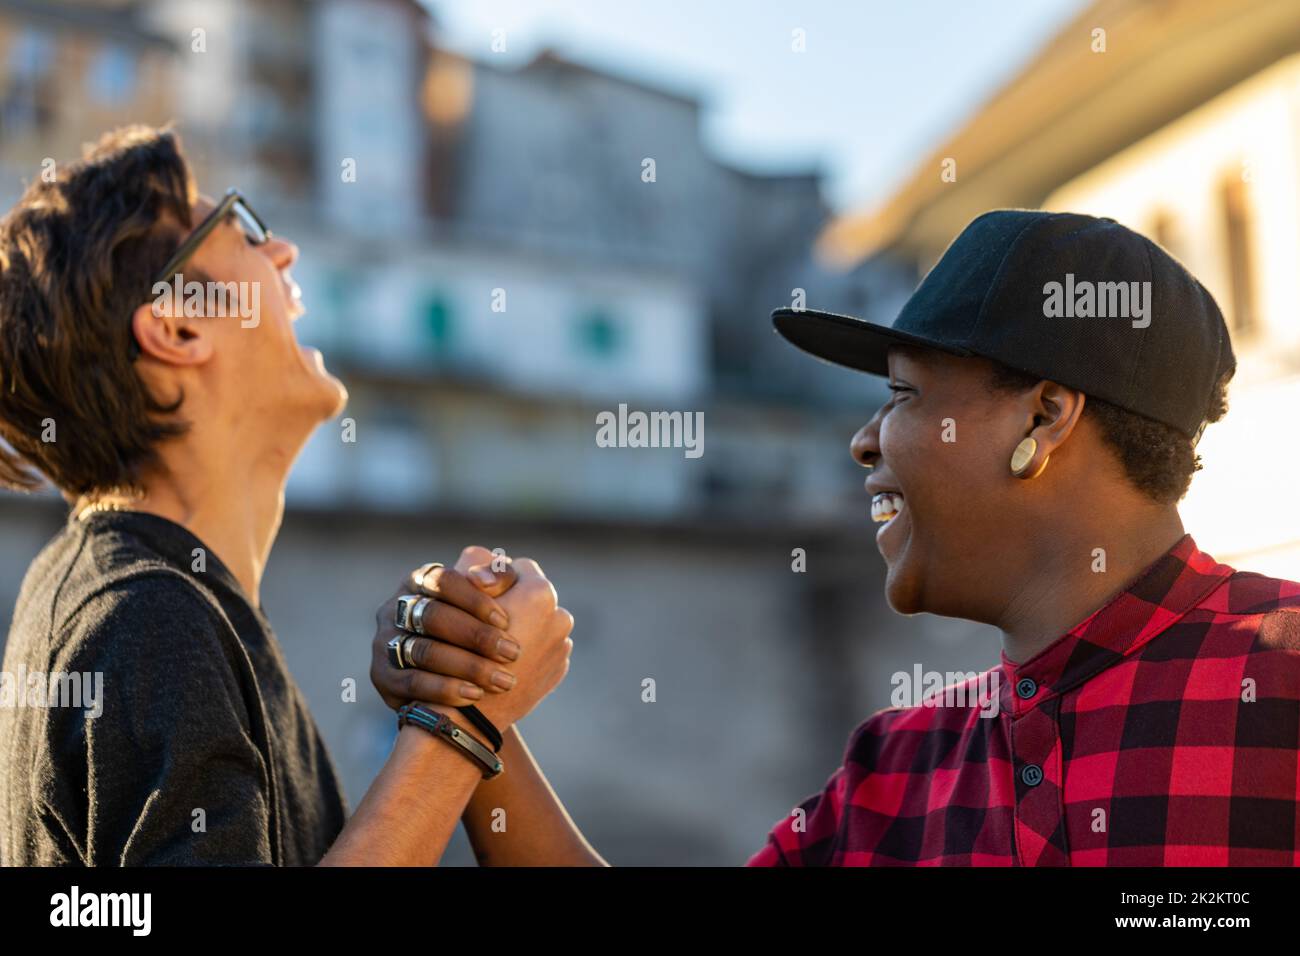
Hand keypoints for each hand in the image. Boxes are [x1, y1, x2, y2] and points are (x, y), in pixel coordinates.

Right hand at [369, 547, 522, 710]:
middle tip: (511, 653)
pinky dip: (446, 688)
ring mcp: (385, 642)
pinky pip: (412, 683)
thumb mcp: (496, 598)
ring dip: (467, 665)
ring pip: (425, 651)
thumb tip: (485, 578)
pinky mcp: (383, 677)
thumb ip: (500, 578)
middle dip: (476, 636)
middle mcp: (396, 608)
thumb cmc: (483, 630)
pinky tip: (475, 694)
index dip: (475, 599)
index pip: (444, 581)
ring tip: (501, 680)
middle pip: (434, 616)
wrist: (461, 688)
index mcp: (421, 581)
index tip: (506, 621)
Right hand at [446, 547, 572, 730]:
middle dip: (514, 605)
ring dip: (523, 630)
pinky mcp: (558, 671)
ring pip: (540, 625)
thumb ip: (476, 573)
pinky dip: (527, 654)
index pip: (519, 568)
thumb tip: (488, 566)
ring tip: (496, 644)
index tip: (481, 590)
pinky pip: (543, 651)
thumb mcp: (459, 602)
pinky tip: (502, 662)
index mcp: (538, 593)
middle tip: (493, 617)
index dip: (496, 577)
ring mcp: (562, 646)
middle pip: (534, 597)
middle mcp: (559, 616)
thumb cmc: (455, 651)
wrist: (468, 714)